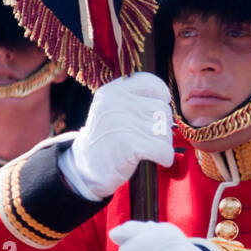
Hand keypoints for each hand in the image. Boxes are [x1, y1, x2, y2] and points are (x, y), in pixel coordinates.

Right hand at [60, 74, 174, 200]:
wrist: (85, 168)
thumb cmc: (105, 139)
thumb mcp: (110, 110)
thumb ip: (132, 98)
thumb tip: (165, 97)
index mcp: (112, 92)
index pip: (149, 82)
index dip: (161, 94)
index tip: (161, 105)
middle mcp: (117, 103)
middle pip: (161, 109)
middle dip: (163, 125)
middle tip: (152, 138)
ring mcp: (124, 124)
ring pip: (164, 130)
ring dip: (164, 143)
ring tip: (151, 150)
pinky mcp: (131, 146)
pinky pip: (163, 149)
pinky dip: (165, 157)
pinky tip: (159, 160)